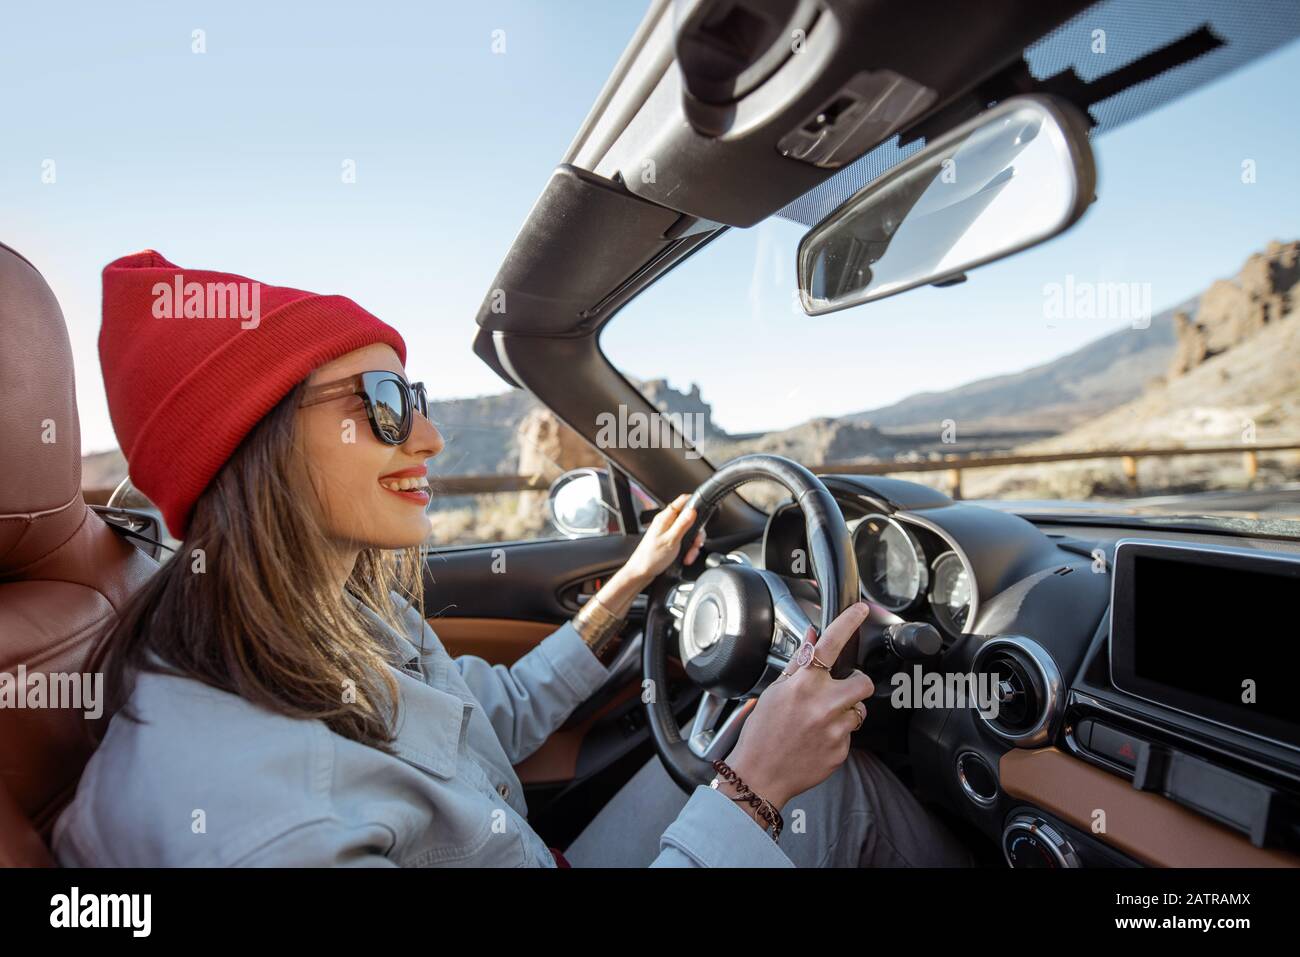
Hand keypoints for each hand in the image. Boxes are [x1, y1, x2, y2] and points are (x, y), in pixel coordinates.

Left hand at [620, 493, 705, 584]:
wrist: (642, 572)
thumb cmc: (651, 557)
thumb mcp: (671, 540)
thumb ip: (682, 524)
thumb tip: (693, 510)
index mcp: (665, 518)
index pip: (683, 501)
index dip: (695, 502)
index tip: (704, 512)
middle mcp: (667, 522)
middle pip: (690, 519)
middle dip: (696, 533)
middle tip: (696, 543)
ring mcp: (669, 532)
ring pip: (690, 532)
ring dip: (693, 544)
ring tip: (689, 554)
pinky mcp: (671, 541)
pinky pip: (685, 541)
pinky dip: (688, 550)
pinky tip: (686, 557)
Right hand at [721, 602, 873, 811]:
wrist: (760, 776)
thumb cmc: (762, 733)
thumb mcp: (774, 692)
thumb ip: (798, 664)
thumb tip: (811, 637)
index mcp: (804, 684)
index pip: (831, 644)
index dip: (849, 622)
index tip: (861, 610)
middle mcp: (823, 704)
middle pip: (862, 682)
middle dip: (855, 684)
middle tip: (838, 692)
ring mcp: (835, 729)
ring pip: (858, 710)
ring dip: (845, 712)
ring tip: (820, 722)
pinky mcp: (842, 750)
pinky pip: (850, 735)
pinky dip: (837, 735)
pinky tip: (817, 740)